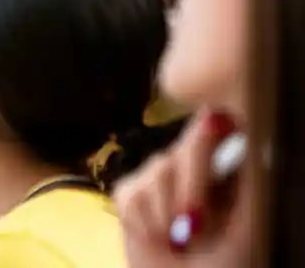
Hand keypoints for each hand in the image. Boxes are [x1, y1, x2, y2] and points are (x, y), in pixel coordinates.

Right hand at [114, 109, 250, 266]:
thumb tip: (248, 140)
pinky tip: (155, 236)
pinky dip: (143, 223)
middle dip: (192, 190)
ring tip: (178, 239)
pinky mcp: (127, 192)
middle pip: (186, 149)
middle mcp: (188, 166)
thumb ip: (249, 186)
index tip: (215, 123)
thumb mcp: (247, 227)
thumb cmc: (222, 263)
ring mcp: (155, 177)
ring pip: (158, 173)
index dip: (212, 125)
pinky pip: (131, 194)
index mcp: (223, 170)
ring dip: (168, 215)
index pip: (218, 129)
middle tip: (194, 224)